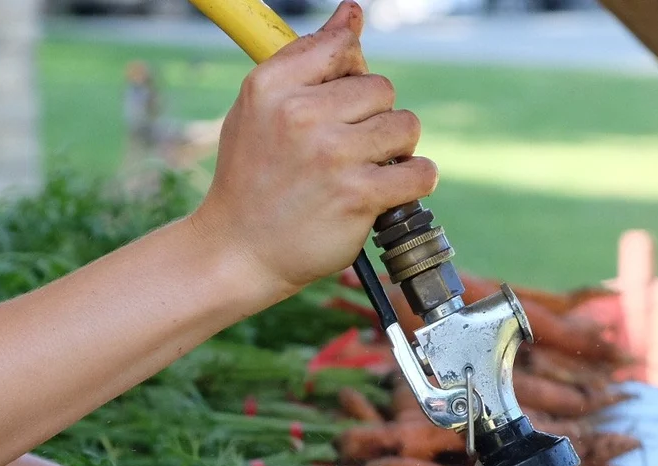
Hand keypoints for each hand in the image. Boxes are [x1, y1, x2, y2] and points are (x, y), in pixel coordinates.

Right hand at [190, 0, 437, 295]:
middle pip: (381, 88)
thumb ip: (305, 60)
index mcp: (272, 86)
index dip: (351, 73)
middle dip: (373, 117)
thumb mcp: (258, 109)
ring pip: (405, 126)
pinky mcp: (358, 196)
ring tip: (365, 170)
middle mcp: (300, 115)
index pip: (342, 46)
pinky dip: (414, 182)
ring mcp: (331, 155)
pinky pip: (419, 172)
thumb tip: (351, 14)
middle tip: (347, 148)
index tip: (341, 100)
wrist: (238, 251)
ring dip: (395, 150)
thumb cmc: (250, 179)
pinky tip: (389, 191)